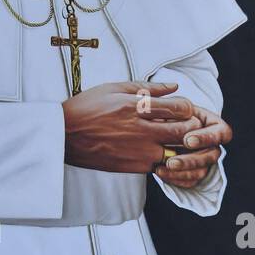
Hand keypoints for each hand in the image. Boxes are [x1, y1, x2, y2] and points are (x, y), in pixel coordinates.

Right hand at [62, 82, 203, 174]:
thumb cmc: (87, 108)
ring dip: (178, 145)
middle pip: (184, 132)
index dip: (187, 107)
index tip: (182, 108)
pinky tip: (155, 149)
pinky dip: (163, 157)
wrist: (63, 136)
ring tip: (170, 138)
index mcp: (136, 107)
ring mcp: (138, 152)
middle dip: (190, 127)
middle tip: (184, 124)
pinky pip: (160, 164)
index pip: (180, 108)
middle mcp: (141, 131)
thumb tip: (174, 86)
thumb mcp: (114, 88)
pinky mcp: (134, 167)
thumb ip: (147, 87)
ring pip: (175, 152)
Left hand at [154, 102, 232, 190]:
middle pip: (212, 156)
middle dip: (191, 160)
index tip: (187, 140)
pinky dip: (176, 179)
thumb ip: (176, 106)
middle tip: (171, 161)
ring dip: (182, 172)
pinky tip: (161, 173)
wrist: (160, 126)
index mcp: (214, 125)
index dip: (206, 138)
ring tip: (162, 168)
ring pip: (201, 171)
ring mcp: (205, 160)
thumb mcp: (173, 105)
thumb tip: (176, 107)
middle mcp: (213, 144)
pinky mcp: (195, 173)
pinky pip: (190, 181)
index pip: (222, 133)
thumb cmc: (169, 111)